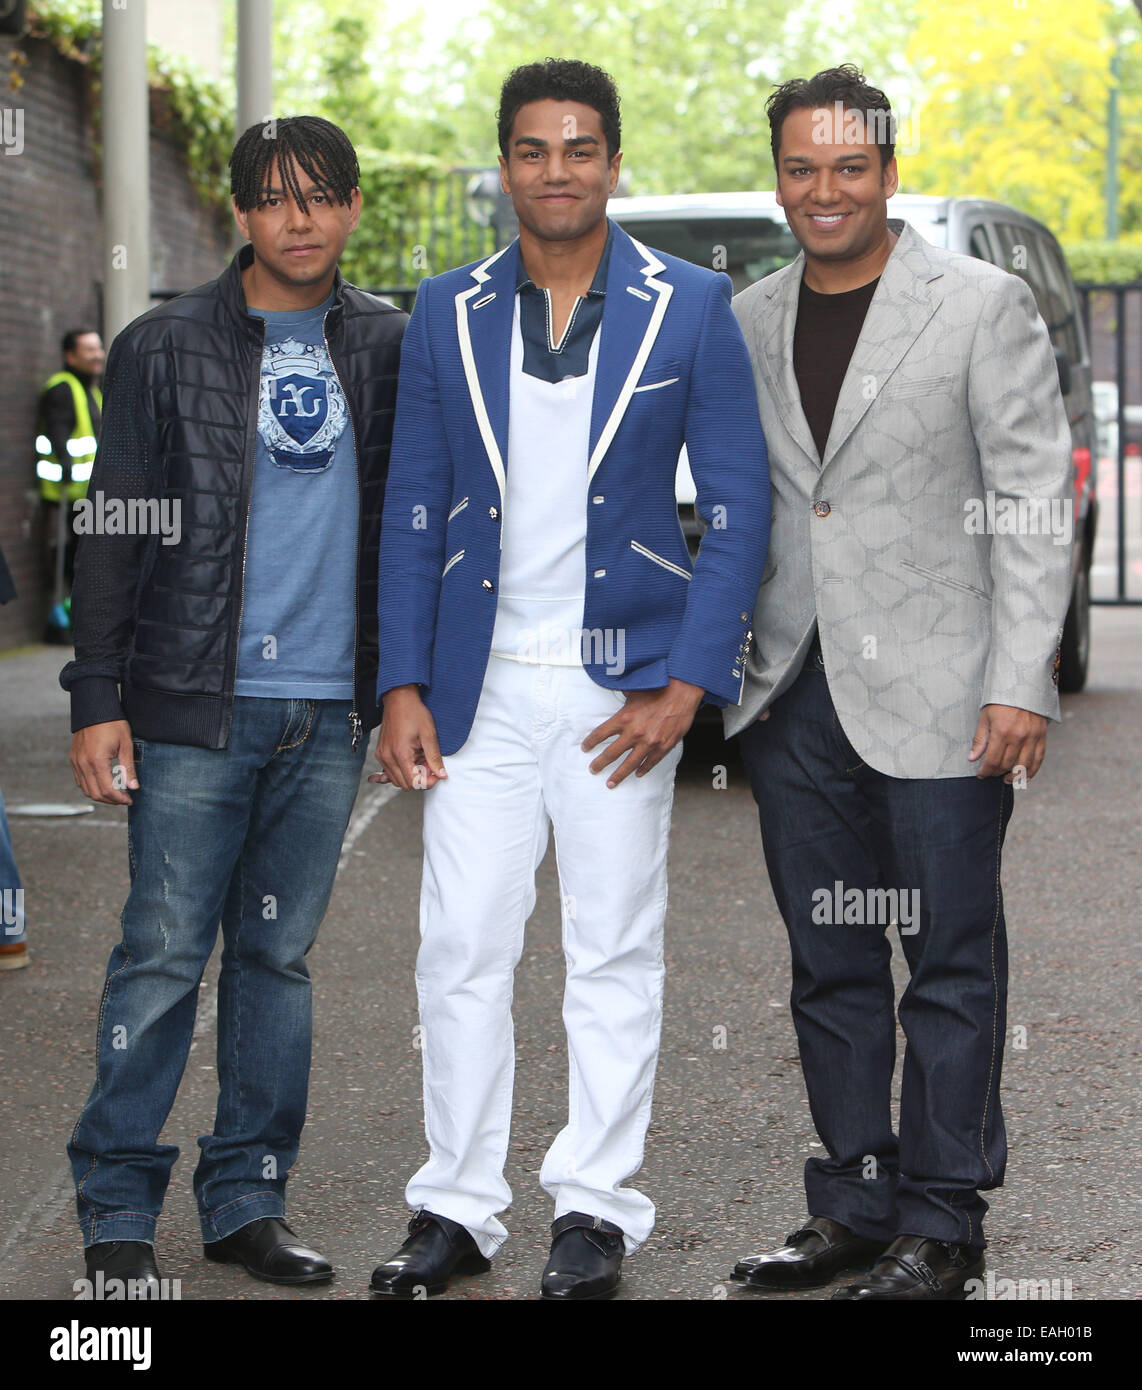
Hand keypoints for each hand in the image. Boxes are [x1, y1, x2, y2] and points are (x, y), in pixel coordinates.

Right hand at [71, 719, 137, 804]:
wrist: (94, 708)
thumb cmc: (112, 723)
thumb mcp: (126, 744)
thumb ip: (129, 768)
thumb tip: (133, 787)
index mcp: (97, 760)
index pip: (107, 789)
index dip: (119, 798)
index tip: (130, 799)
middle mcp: (83, 763)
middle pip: (95, 793)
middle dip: (111, 800)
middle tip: (124, 799)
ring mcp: (76, 761)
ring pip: (86, 789)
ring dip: (101, 795)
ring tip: (115, 793)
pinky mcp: (74, 759)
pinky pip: (80, 780)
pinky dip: (91, 786)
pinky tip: (103, 784)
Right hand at [370, 685, 445, 791]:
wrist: (399, 699)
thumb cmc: (413, 713)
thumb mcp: (429, 735)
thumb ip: (434, 757)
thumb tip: (441, 774)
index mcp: (400, 754)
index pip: (414, 782)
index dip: (428, 782)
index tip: (436, 774)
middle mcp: (387, 758)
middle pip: (405, 784)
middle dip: (420, 779)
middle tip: (429, 765)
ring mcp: (382, 756)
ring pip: (396, 780)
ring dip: (410, 775)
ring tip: (420, 760)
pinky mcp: (381, 753)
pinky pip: (389, 771)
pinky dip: (400, 771)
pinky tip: (407, 767)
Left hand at [581, 678, 703, 786]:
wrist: (683, 692)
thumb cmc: (659, 688)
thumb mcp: (634, 691)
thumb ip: (622, 698)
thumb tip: (612, 692)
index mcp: (624, 718)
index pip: (600, 734)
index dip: (590, 742)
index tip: (585, 748)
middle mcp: (634, 733)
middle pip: (611, 753)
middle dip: (600, 764)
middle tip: (593, 769)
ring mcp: (649, 742)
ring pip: (629, 764)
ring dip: (619, 775)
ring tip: (611, 783)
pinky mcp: (663, 747)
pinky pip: (650, 762)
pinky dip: (643, 769)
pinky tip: (637, 773)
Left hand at [968, 704, 1046, 781]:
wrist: (1023, 685)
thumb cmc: (1000, 700)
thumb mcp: (985, 717)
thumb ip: (979, 739)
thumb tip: (972, 758)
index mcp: (1001, 731)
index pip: (992, 760)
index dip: (985, 771)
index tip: (981, 774)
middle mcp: (1018, 736)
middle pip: (1007, 764)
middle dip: (997, 773)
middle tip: (991, 774)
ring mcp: (1032, 737)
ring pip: (1024, 765)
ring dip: (1014, 776)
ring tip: (1006, 779)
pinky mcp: (1042, 736)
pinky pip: (1039, 759)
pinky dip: (1032, 771)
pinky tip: (1025, 778)